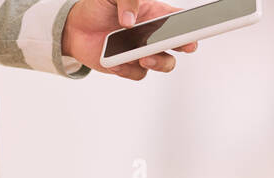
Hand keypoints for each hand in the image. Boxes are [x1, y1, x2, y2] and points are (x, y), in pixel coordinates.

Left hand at [63, 0, 198, 80]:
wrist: (76, 28)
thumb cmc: (99, 6)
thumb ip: (128, 1)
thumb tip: (130, 21)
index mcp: (156, 13)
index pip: (180, 19)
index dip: (193, 24)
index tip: (198, 28)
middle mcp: (153, 34)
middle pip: (178, 44)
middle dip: (184, 45)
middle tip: (183, 45)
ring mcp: (143, 52)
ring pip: (164, 63)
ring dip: (158, 62)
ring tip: (143, 57)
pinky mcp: (130, 66)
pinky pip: (138, 74)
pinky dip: (127, 69)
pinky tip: (115, 62)